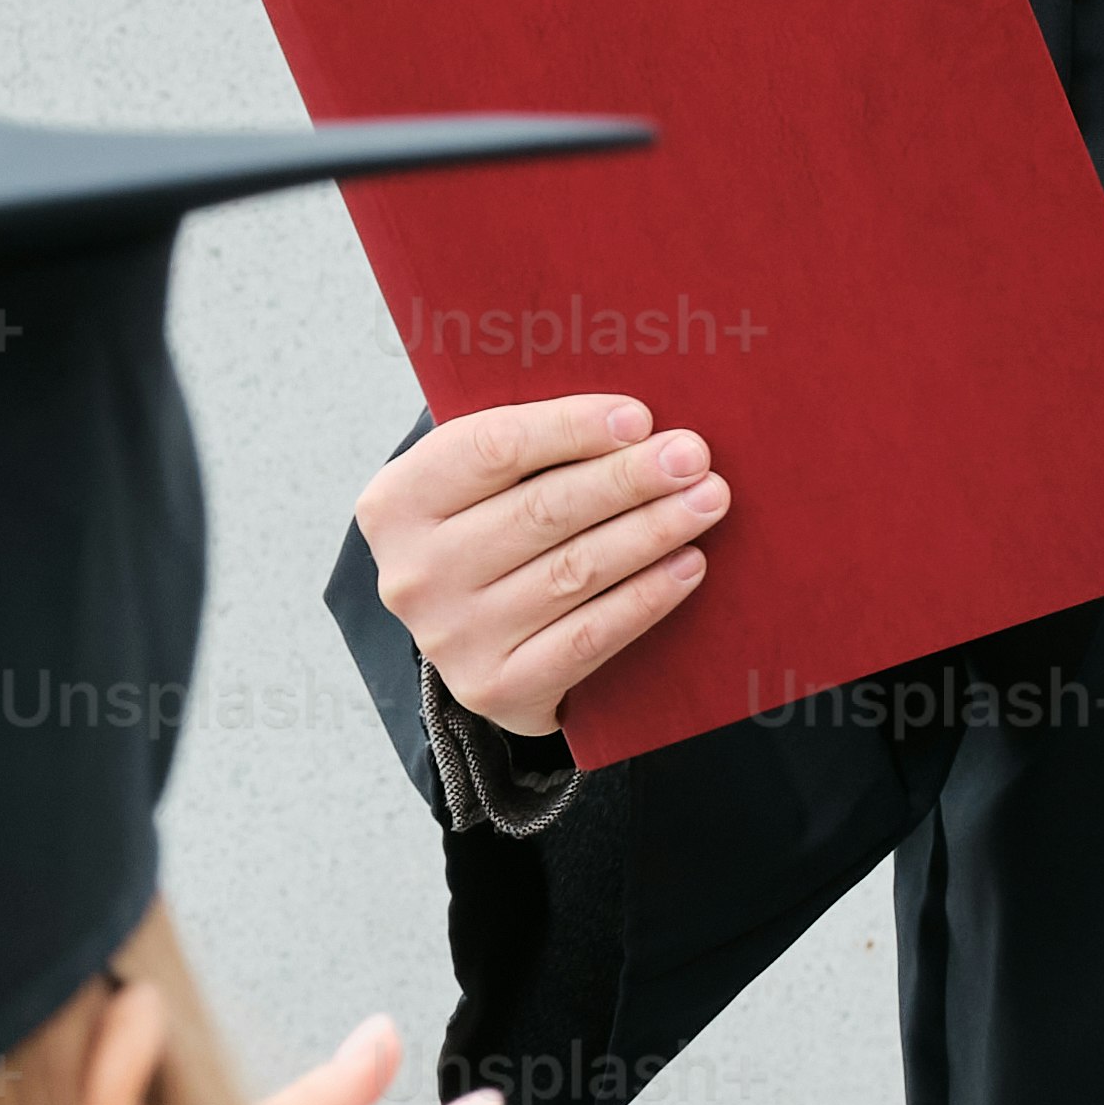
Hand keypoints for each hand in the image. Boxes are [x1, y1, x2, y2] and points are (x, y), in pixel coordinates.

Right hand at [356, 397, 726, 741]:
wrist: (468, 635)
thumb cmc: (489, 526)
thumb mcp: (478, 479)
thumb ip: (530, 442)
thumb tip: (636, 419)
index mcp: (397, 501)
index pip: (493, 448)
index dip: (571, 428)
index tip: (641, 417)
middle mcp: (414, 573)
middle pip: (542, 510)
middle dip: (629, 479)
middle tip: (693, 456)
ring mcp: (452, 637)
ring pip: (574, 571)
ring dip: (652, 531)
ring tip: (706, 500)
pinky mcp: (497, 687)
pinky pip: (589, 636)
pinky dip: (646, 597)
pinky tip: (689, 564)